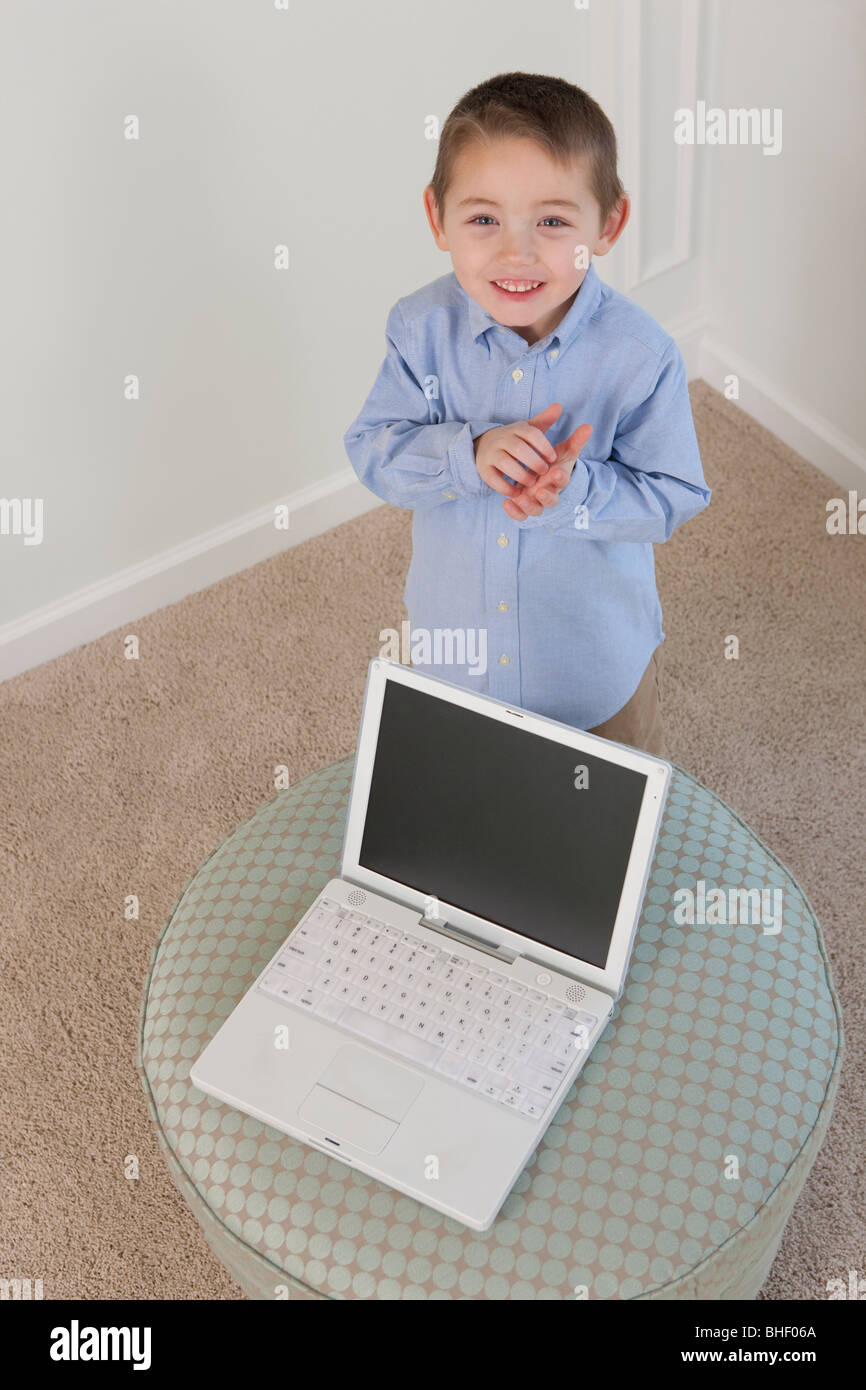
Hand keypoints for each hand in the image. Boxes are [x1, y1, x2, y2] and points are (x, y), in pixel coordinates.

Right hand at [473, 405, 559, 497]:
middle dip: (533, 462)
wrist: (483, 445)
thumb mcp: (527, 428)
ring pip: (505, 463)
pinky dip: (506, 487)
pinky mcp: (484, 469)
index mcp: (515, 429)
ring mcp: (491, 454)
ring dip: (521, 475)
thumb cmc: (514, 439)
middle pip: (518, 448)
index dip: (544, 446)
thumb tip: (559, 406)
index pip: (531, 433)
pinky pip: (493, 479)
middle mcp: (501, 439)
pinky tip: (517, 492)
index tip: (553, 458)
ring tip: (532, 483)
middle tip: (544, 472)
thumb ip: (544, 420)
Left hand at [502, 404, 592, 520]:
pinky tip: (506, 503)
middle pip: (552, 501)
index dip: (560, 478)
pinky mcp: (524, 507)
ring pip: (536, 510)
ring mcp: (536, 501)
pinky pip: (521, 515)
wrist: (537, 471)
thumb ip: (575, 440)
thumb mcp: (563, 450)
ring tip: (520, 498)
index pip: (563, 481)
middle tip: (540, 491)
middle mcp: (549, 492)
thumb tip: (588, 426)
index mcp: (558, 479)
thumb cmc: (553, 461)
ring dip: (529, 506)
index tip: (555, 471)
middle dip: (547, 497)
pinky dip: (514, 512)